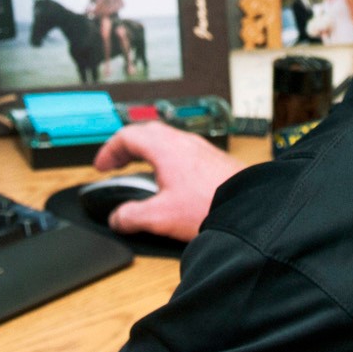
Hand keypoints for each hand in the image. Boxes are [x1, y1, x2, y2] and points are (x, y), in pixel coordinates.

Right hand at [92, 121, 243, 241]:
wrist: (251, 208)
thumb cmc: (211, 205)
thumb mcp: (161, 216)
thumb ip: (133, 216)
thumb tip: (118, 218)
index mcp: (166, 148)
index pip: (127, 136)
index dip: (109, 150)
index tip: (101, 165)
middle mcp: (183, 142)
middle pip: (146, 132)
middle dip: (126, 147)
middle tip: (117, 163)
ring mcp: (200, 148)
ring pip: (166, 139)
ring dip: (147, 151)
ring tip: (140, 170)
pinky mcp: (213, 159)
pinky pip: (182, 150)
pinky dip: (166, 158)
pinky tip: (170, 180)